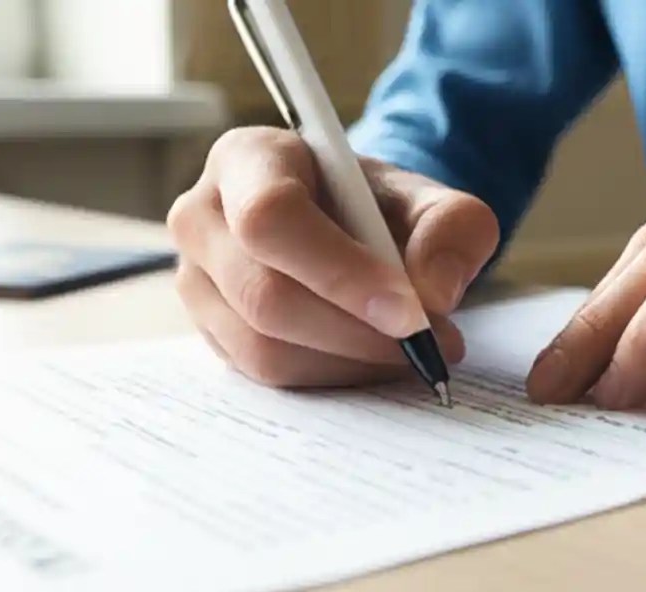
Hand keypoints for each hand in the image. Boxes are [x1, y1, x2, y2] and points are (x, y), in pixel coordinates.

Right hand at [169, 127, 498, 387]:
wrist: (345, 229)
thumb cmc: (375, 207)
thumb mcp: (427, 198)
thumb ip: (451, 228)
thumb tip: (434, 294)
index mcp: (246, 158)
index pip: (272, 217)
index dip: (340, 272)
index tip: (411, 313)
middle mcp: (201, 218)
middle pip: (263, 294)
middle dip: (357, 332)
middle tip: (432, 342)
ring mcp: (194, 282)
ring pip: (262, 348)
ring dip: (349, 363)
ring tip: (411, 353)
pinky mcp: (208, 334)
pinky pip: (264, 377)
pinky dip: (331, 378)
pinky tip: (372, 361)